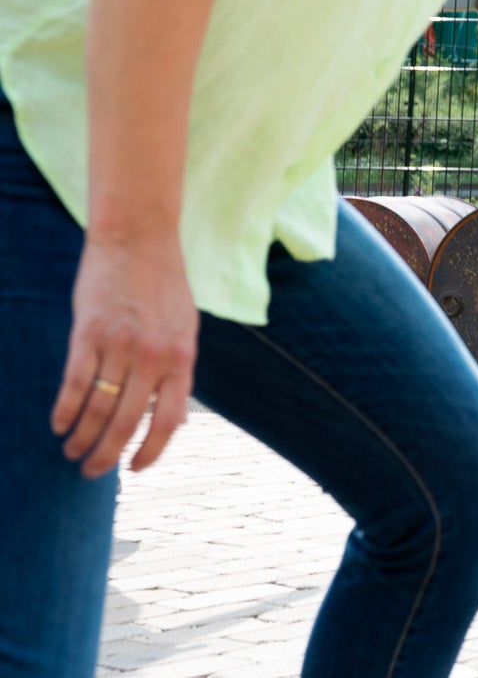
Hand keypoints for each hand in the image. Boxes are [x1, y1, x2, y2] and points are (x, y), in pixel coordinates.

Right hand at [52, 232, 194, 476]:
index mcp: (182, 358)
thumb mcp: (185, 328)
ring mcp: (121, 345)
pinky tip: (58, 425)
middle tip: (91, 472)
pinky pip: (75, 383)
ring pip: (98, 408)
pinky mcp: (90, 333)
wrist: (139, 238)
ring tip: (72, 451)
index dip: (150, 452)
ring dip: (81, 437)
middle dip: (106, 455)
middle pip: (127, 423)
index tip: (134, 469)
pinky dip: (65, 410)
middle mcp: (154, 356)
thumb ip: (178, 370)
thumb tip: (175, 418)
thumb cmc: (163, 285)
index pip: (168, 422)